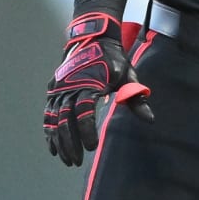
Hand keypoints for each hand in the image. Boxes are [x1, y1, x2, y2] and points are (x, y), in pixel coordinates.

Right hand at [44, 12, 153, 166]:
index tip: (92, 147)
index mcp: (89, 83)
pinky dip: (49, 132)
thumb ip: (135, 97)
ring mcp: (59, 89)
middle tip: (77, 161)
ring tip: (68, 159)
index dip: (86, 131)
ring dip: (59, 141)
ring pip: (54, 120)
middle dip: (71, 143)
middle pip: (65, 120)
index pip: (83, 112)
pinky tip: (53, 148)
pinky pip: (48, 115)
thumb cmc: (113, 60)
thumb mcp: (127, 76)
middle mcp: (70, 87)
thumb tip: (150, 119)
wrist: (93, 38)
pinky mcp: (53, 90)